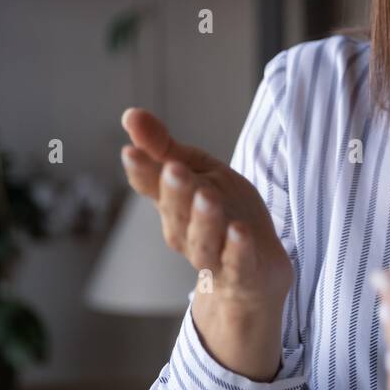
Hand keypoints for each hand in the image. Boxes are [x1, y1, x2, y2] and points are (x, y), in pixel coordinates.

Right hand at [119, 107, 292, 381]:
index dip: (143, 171)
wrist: (259, 271)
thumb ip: (165, 149)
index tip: (130, 150)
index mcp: (174, 206)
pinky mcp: (243, 274)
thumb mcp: (200, 174)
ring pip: (203, 240)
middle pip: (177, 213)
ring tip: (207, 196)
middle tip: (174, 168)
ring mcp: (214, 257)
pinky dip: (237, 250)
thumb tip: (130, 114)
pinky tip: (239, 232)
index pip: (154, 187)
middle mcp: (187, 233)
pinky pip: (237, 263)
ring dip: (204, 219)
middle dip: (175, 191)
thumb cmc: (224, 216)